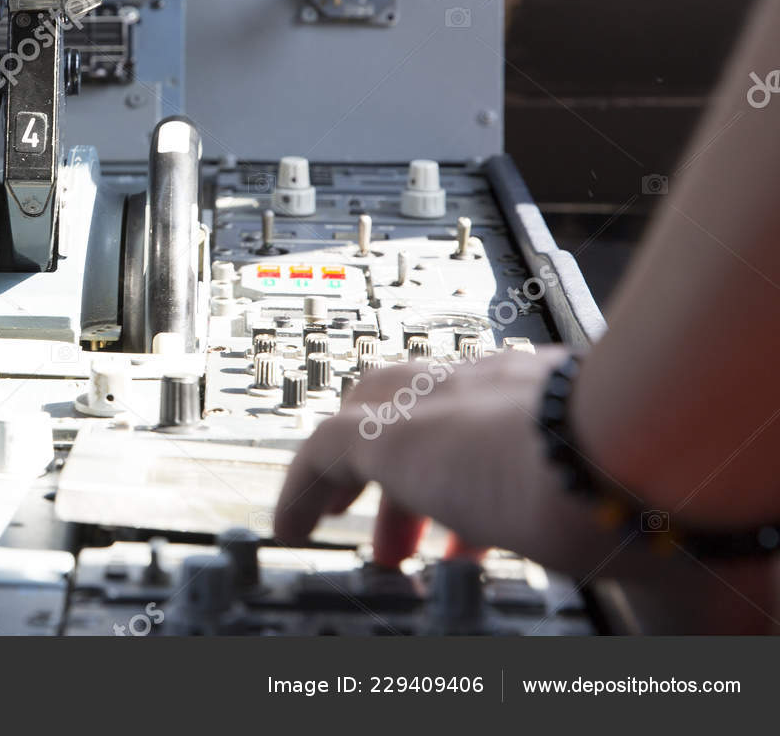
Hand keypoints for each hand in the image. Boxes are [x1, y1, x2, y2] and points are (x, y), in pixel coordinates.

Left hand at [274, 348, 779, 631]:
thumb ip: (637, 537)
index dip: (478, 465)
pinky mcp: (388, 428)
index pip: (494, 415)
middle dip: (422, 478)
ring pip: (372, 418)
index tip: (480, 521)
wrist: (621, 450)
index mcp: (551, 396)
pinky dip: (303, 490)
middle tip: (422, 545)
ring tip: (380, 557)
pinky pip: (321, 452)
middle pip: (428, 409)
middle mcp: (494, 384)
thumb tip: (707, 614)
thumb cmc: (649, 480)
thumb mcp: (635, 504)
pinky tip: (291, 533)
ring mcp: (439, 398)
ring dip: (374, 489)